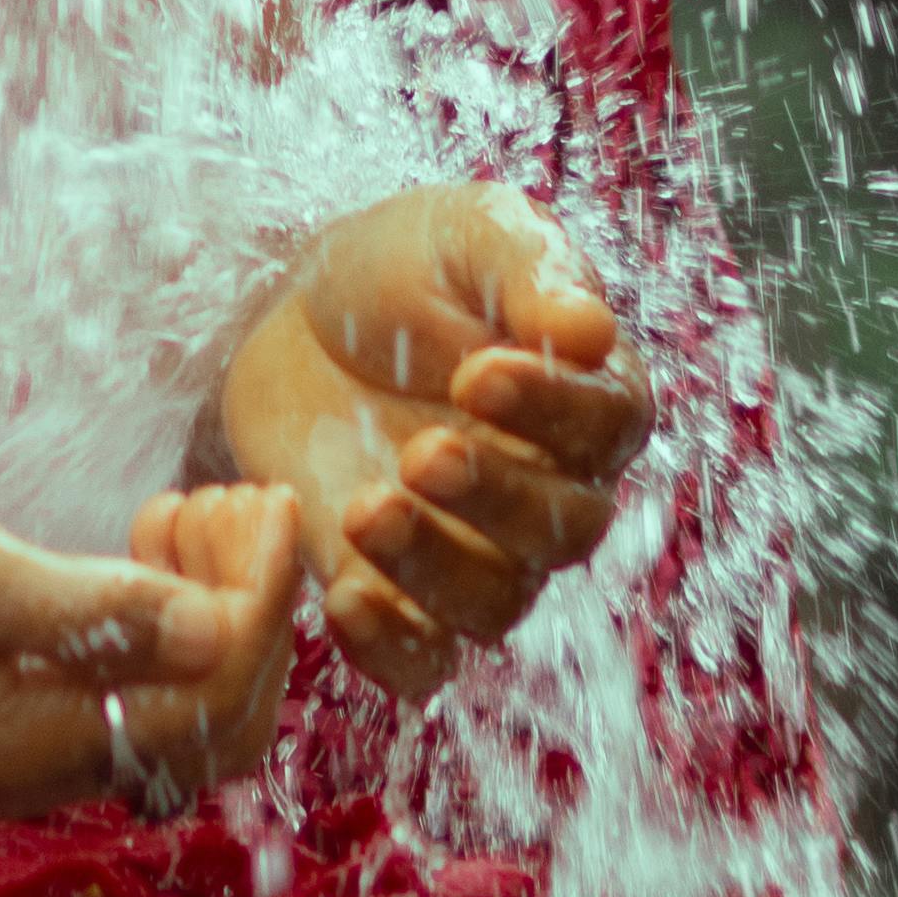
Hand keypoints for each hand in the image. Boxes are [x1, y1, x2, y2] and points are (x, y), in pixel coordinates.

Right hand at [0, 451, 302, 813]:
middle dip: (252, 614)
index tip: (276, 502)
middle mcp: (30, 766)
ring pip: (167, 704)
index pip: (208, 701)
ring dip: (209, 609)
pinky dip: (155, 613)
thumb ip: (86, 612)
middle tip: (241, 500)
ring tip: (193, 508)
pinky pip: (117, 685)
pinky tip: (141, 538)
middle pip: (207, 722)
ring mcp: (10, 741)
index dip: (266, 604)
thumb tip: (213, 632)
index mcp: (27, 744)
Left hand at [217, 179, 651, 699]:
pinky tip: (342, 599)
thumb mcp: (465, 236)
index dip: (551, 409)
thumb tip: (592, 327)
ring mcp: (478, 552)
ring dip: (435, 569)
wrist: (291, 315)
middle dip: (495, 497)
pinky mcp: (400, 595)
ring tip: (365, 511)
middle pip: (564, 530)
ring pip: (497, 602)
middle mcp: (552, 489)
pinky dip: (392, 648)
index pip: (606, 424)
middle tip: (422, 452)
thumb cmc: (401, 267)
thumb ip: (529, 269)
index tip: (478, 373)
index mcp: (588, 397)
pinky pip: (424, 660)